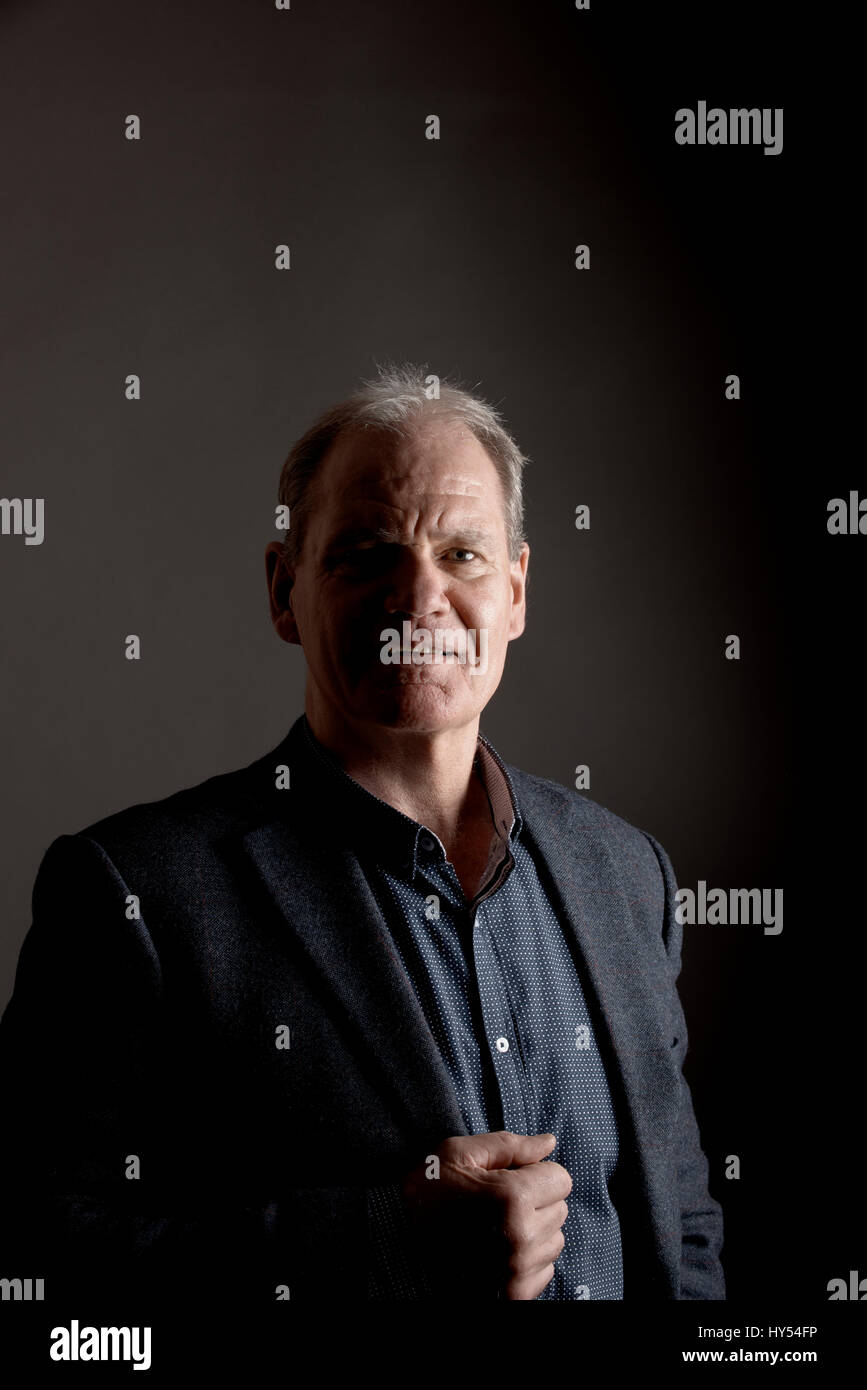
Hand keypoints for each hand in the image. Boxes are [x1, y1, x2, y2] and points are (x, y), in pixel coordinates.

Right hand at [400, 1129, 571, 1299]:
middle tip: (497, 1201)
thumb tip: (550, 1142)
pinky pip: (545, 1269)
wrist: (395, 1239)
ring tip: (496, 1225)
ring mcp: (517, 1270)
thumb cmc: (427, 1190)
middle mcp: (520, 1237)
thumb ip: (510, 1145)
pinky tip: (498, 1248)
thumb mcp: (460, 1153)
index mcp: (510, 1198)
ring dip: (533, 1229)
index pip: (561, 1178)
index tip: (508, 1178)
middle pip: (560, 1207)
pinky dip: (528, 1258)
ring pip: (555, 1239)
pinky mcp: (514, 1293)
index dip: (534, 1172)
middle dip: (535, 1199)